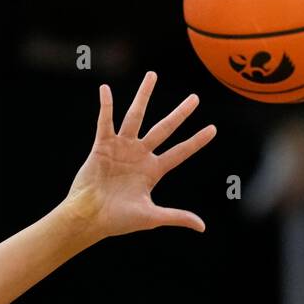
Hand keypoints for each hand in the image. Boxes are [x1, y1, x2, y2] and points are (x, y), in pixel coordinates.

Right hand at [64, 72, 215, 238]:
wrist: (89, 217)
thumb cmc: (118, 220)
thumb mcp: (151, 217)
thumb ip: (177, 216)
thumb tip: (202, 227)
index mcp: (153, 171)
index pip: (180, 152)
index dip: (196, 141)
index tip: (213, 129)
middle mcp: (140, 155)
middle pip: (165, 128)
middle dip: (180, 114)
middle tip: (195, 98)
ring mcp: (121, 148)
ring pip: (136, 116)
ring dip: (144, 96)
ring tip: (152, 75)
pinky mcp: (102, 146)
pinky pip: (105, 122)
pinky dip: (106, 106)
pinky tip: (105, 89)